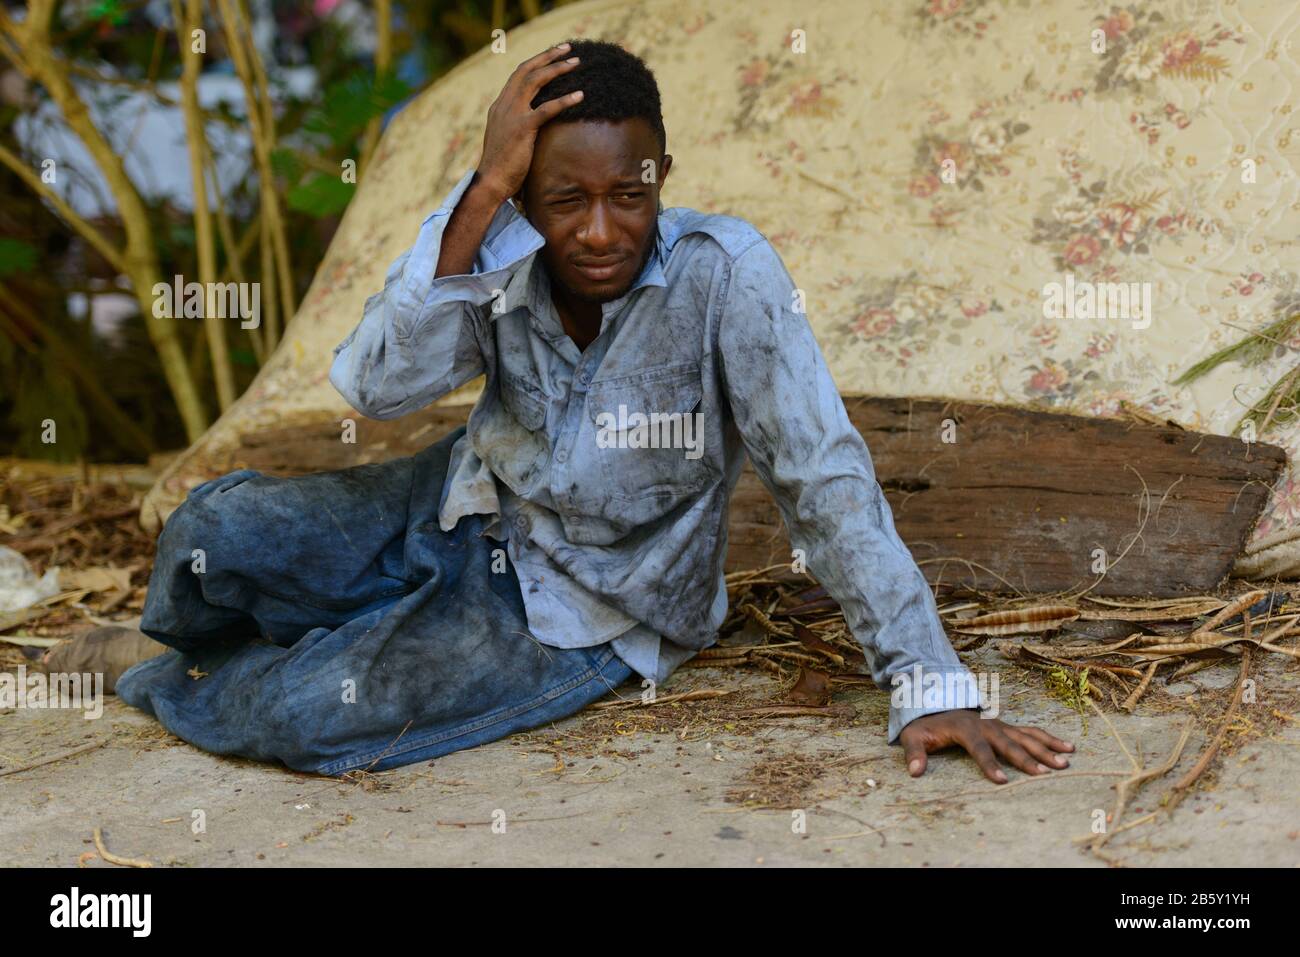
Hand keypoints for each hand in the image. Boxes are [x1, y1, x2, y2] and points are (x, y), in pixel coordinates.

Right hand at [477, 42, 584, 202]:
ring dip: (557, 69)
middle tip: (567, 48)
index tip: (553, 55)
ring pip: (535, 82)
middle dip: (547, 56)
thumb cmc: (502, 167)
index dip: (536, 63)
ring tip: (576, 62)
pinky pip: (546, 109)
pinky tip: (580, 96)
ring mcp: (512, 115)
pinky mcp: (522, 128)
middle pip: (526, 70)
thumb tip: (533, 126)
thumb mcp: (507, 140)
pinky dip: (564, 100)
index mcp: (500, 106)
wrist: (490, 182)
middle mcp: (504, 105)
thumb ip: (517, 127)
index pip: (518, 76)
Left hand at [899, 710, 1074, 783]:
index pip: (978, 748)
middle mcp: (986, 724)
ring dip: (1045, 749)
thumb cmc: (925, 724)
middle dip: (1027, 759)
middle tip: (1044, 774)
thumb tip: (915, 771)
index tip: (1002, 781)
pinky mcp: (1007, 726)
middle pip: (1009, 743)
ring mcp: (999, 724)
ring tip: (1064, 762)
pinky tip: (1068, 748)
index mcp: (964, 728)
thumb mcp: (913, 736)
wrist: (935, 701)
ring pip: (1026, 736)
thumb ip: (914, 753)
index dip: (989, 764)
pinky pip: (1031, 732)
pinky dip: (1049, 739)